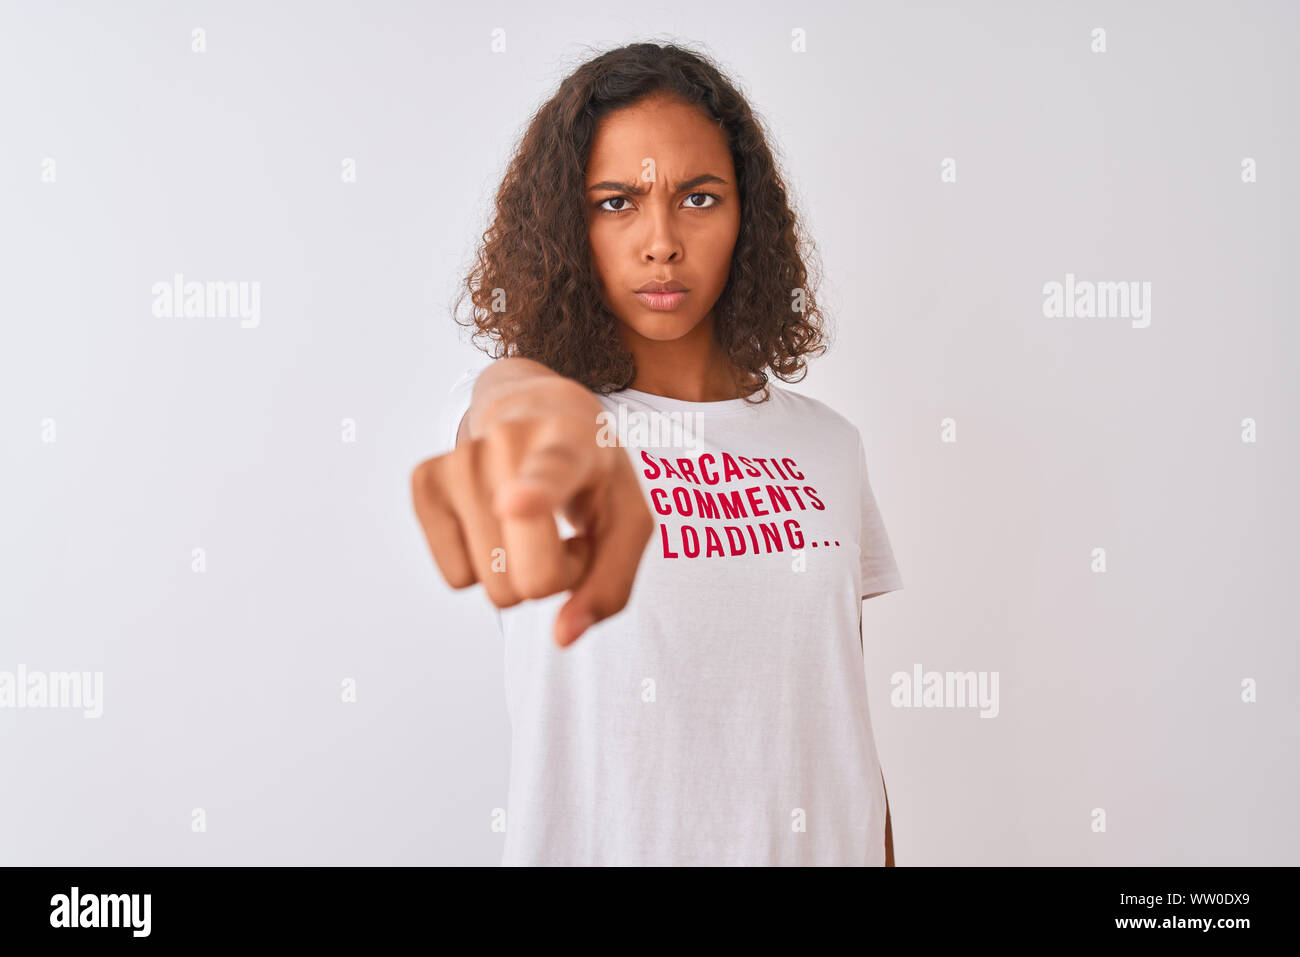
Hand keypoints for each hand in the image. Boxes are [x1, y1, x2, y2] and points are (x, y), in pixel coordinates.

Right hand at [411, 377, 653, 646]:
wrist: (535, 409)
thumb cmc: (592, 475)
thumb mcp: (628, 520)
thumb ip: (611, 585)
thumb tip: (562, 637)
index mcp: (572, 441)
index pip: (552, 472)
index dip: (535, 494)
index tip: (513, 503)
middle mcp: (509, 440)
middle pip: (530, 579)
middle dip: (554, 576)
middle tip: (561, 528)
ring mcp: (459, 458)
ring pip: (490, 585)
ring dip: (518, 570)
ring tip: (530, 519)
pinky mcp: (424, 481)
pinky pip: (456, 578)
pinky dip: (481, 566)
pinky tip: (495, 520)